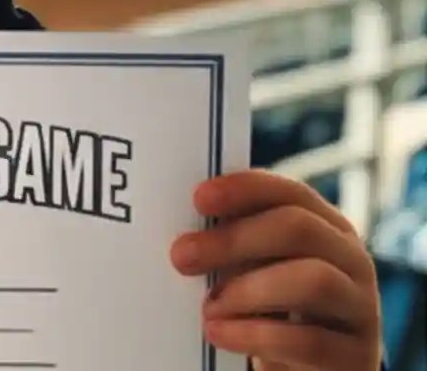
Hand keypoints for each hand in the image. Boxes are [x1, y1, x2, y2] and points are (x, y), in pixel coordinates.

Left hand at [170, 169, 381, 370]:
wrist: (310, 370)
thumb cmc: (276, 312)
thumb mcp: (258, 271)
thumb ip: (236, 248)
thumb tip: (187, 236)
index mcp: (326, 227)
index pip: (291, 193)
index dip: (245, 190)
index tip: (199, 198)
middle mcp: (351, 260)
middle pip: (299, 228)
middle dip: (234, 239)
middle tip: (183, 257)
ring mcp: (360, 307)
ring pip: (313, 280)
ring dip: (248, 290)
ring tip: (208, 307)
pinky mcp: (356, 356)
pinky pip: (308, 340)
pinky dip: (255, 335)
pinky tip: (219, 333)